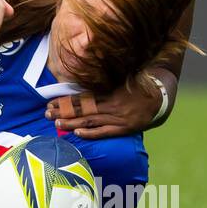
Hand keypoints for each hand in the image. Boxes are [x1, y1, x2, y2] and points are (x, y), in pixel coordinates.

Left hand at [45, 85, 159, 138]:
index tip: (50, 103)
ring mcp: (116, 117)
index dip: (64, 101)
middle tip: (46, 114)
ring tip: (57, 124)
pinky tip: (78, 134)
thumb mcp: (119, 78)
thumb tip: (84, 73)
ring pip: (89, 121)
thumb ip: (102, 79)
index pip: (80, 97)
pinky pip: (105, 132)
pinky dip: (91, 133)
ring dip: (72, 123)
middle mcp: (110, 104)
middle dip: (62, 112)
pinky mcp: (123, 128)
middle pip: (81, 109)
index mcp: (107, 91)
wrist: (159, 100)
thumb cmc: (135, 88)